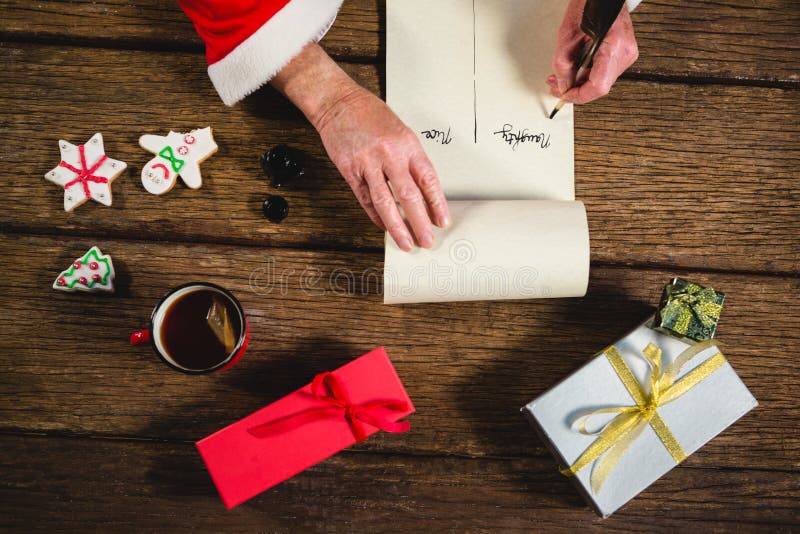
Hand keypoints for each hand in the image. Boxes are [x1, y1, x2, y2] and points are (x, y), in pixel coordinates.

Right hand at [271, 44, 449, 251]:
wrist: (338, 103)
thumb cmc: (371, 115)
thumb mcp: (401, 131)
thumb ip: (411, 160)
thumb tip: (423, 191)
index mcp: (407, 144)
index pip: (428, 180)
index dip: (437, 204)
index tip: (442, 221)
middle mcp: (389, 155)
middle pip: (408, 196)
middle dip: (420, 223)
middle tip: (427, 240)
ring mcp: (368, 163)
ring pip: (385, 203)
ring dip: (397, 227)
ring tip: (406, 242)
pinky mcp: (350, 170)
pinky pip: (365, 199)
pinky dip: (375, 216)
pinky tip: (383, 226)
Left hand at [547, 0, 638, 103]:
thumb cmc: (588, 6)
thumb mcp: (567, 36)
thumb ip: (563, 65)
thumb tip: (563, 85)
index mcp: (614, 47)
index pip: (598, 86)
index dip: (579, 95)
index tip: (564, 96)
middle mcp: (625, 53)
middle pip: (600, 86)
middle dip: (576, 89)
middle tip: (557, 87)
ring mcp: (627, 54)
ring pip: (601, 81)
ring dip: (580, 82)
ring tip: (561, 78)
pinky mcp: (623, 53)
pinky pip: (604, 72)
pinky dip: (588, 74)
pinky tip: (575, 71)